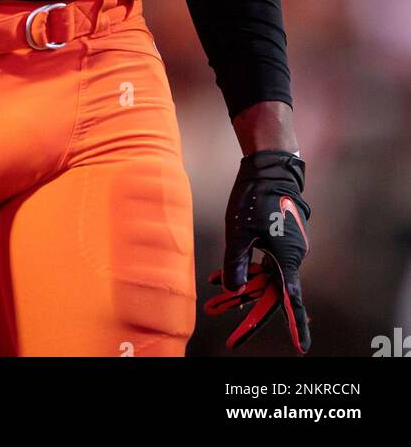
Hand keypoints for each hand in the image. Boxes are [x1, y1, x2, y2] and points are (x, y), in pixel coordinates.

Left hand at [204, 149, 310, 352]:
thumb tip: (233, 291)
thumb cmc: (257, 197)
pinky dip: (243, 272)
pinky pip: (260, 265)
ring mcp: (285, 249)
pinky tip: (219, 279)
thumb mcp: (239, 231)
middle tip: (231, 338)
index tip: (302, 348)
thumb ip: (236, 262)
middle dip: (248, 314)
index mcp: (288, 258)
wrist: (269, 167)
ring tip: (213, 308)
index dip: (296, 325)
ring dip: (240, 292)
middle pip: (271, 294)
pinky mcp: (277, 241)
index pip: (292, 299)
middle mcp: (291, 257)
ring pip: (262, 279)